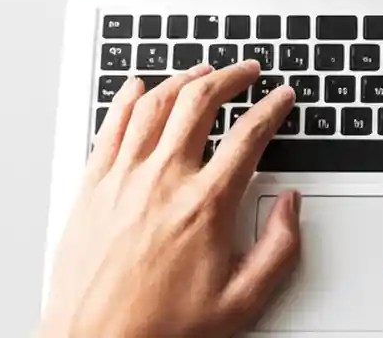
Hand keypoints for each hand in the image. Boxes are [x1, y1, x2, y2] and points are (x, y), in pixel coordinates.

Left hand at [38, 61, 299, 337]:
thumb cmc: (161, 328)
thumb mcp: (242, 300)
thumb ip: (279, 248)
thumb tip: (290, 204)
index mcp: (205, 205)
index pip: (248, 135)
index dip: (271, 108)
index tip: (281, 98)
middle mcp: (163, 181)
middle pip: (200, 102)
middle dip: (231, 77)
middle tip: (246, 71)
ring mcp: (123, 178)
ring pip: (156, 104)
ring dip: (184, 78)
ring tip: (203, 69)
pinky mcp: (92, 186)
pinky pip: (111, 125)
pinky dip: (128, 98)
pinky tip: (138, 86)